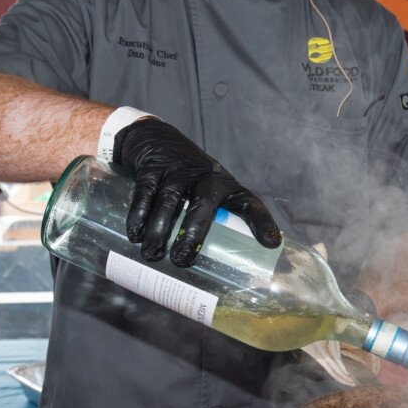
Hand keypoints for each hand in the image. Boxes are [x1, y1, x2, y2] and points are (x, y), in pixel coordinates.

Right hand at [111, 119, 280, 266]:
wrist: (153, 137)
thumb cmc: (185, 177)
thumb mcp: (206, 191)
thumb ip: (210, 222)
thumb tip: (211, 271)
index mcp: (225, 187)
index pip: (249, 203)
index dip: (261, 223)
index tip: (272, 244)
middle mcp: (205, 177)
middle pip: (203, 206)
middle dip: (193, 235)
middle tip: (181, 261)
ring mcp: (177, 170)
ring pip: (169, 200)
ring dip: (159, 230)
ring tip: (152, 254)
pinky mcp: (152, 166)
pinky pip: (146, 191)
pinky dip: (139, 214)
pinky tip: (134, 234)